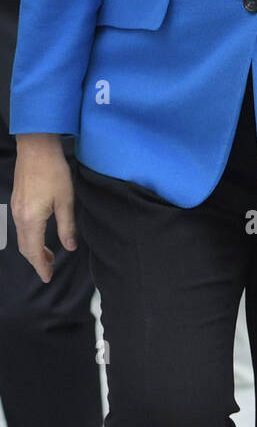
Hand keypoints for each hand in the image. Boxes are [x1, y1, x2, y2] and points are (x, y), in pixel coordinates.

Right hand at [11, 134, 76, 282]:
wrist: (36, 149)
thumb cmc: (53, 172)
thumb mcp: (66, 201)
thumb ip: (67, 227)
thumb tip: (70, 247)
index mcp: (31, 219)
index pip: (34, 251)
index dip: (41, 266)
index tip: (48, 277)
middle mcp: (19, 217)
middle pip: (25, 247)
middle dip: (37, 260)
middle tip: (50, 269)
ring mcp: (15, 209)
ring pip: (22, 238)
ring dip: (34, 249)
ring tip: (49, 255)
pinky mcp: (17, 202)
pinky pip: (21, 227)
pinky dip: (30, 237)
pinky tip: (41, 235)